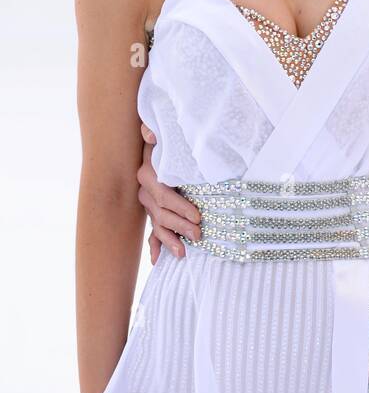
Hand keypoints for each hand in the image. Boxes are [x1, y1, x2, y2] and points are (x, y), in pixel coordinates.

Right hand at [137, 122, 201, 261]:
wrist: (164, 144)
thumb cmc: (172, 140)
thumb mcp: (169, 136)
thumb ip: (158, 132)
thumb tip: (150, 133)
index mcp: (149, 173)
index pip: (164, 194)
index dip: (180, 206)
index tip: (198, 215)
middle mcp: (145, 191)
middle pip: (162, 213)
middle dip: (180, 226)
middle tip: (198, 235)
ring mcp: (148, 204)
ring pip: (158, 224)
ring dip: (169, 240)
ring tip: (183, 253)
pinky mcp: (154, 212)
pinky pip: (152, 232)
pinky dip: (155, 246)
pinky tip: (158, 260)